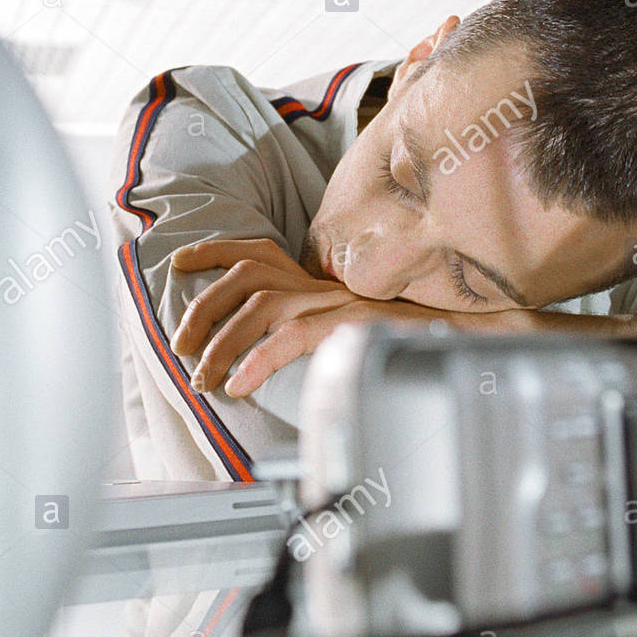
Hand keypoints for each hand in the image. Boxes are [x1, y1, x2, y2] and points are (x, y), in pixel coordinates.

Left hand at [169, 238, 422, 396]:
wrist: (456, 340)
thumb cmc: (396, 340)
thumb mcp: (338, 327)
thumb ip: (301, 329)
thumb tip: (257, 353)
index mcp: (313, 280)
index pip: (255, 250)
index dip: (213, 251)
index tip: (179, 262)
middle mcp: (320, 283)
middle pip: (246, 277)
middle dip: (202, 310)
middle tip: (180, 348)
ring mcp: (335, 301)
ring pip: (260, 307)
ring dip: (222, 345)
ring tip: (204, 379)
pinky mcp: (350, 323)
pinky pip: (293, 336)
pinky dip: (258, 361)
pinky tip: (240, 385)